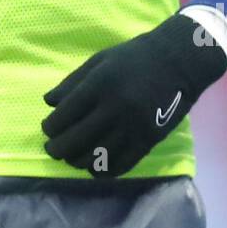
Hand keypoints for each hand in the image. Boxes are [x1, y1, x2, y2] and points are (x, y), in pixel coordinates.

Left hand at [41, 12, 226, 177]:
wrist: (178, 61)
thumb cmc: (134, 57)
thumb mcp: (99, 61)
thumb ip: (72, 82)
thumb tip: (48, 103)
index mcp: (99, 84)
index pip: (65, 116)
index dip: (50, 127)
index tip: (48, 129)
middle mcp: (114, 107)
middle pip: (76, 140)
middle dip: (58, 148)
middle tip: (53, 149)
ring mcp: (133, 126)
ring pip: (97, 157)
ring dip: (78, 161)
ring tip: (72, 158)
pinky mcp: (149, 140)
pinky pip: (122, 164)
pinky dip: (104, 170)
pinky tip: (95, 167)